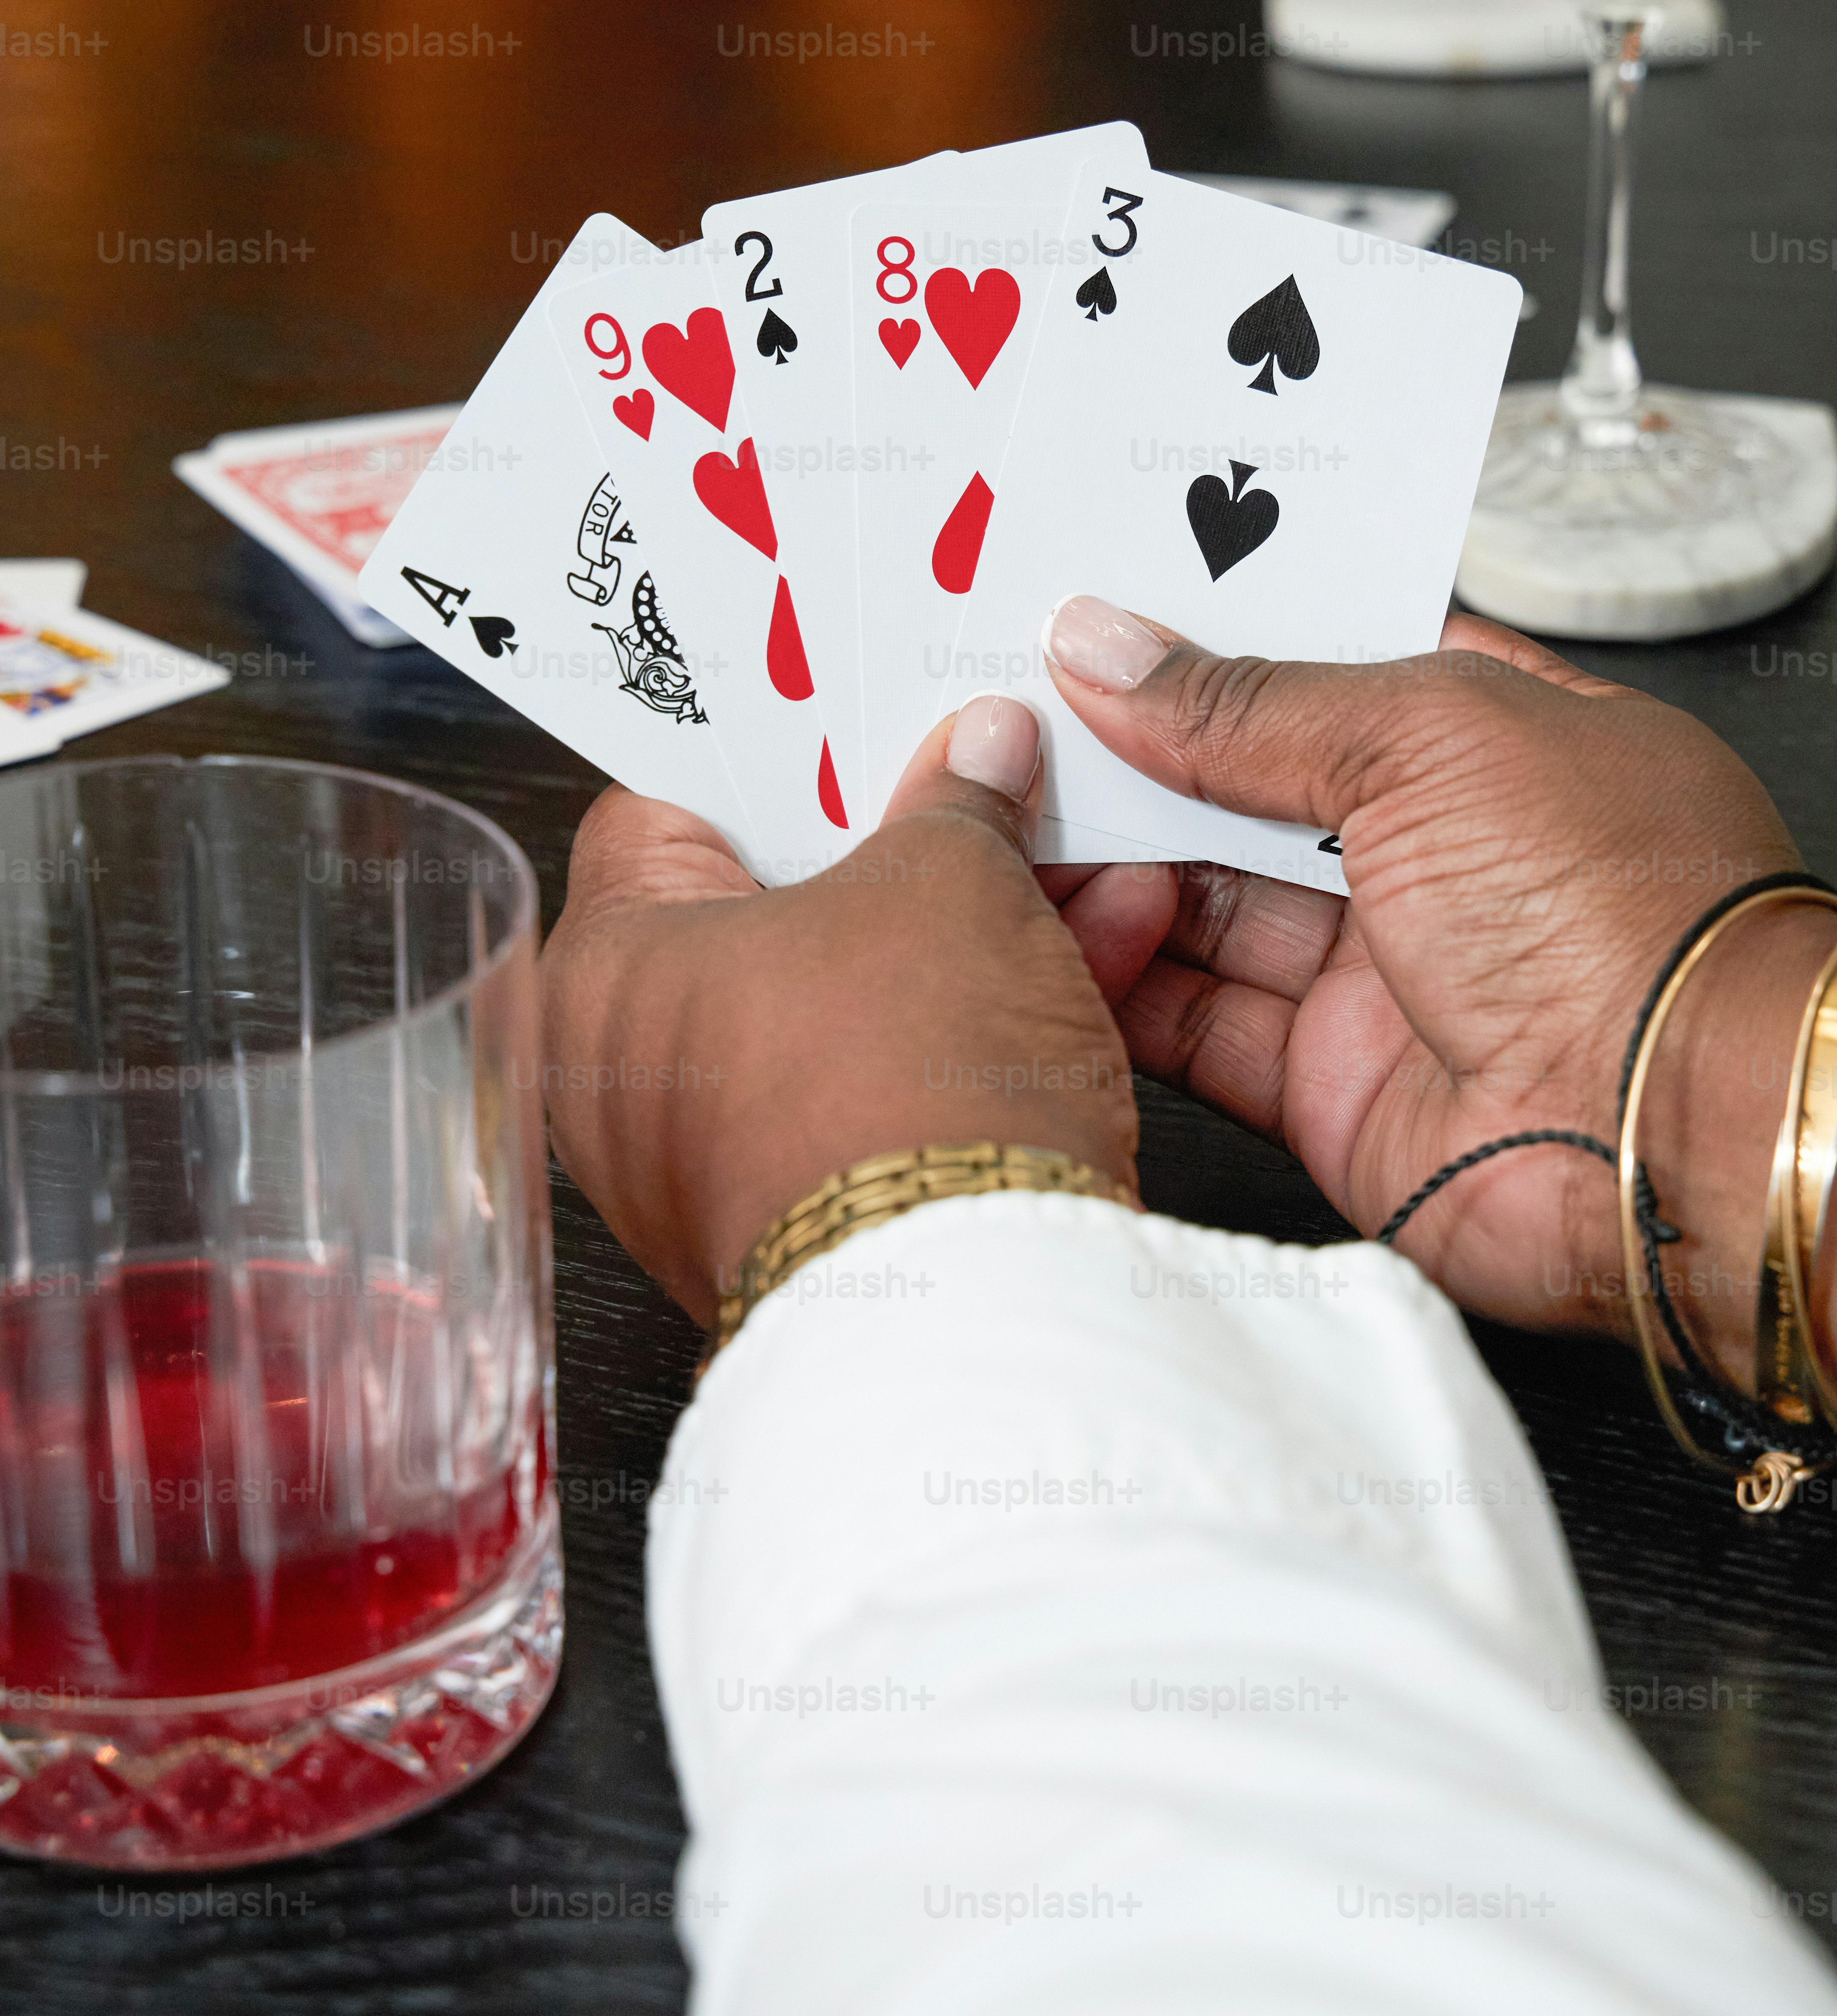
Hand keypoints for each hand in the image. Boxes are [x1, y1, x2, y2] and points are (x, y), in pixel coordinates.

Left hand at [540, 696, 1176, 1325]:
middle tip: (981, 767)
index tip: (854, 700)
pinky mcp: (826, 1218)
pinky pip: (900, 1078)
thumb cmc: (901, 1093)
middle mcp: (636, 1072)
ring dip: (975, 922)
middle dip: (907, 833)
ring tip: (1077, 854)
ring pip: (860, 991)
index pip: (671, 800)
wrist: (968, 1315)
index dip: (778, 737)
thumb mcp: (949, 882)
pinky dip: (982, 1018)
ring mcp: (729, 1154)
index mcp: (607, 966)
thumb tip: (977, 749)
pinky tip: (1092, 957)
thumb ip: (956, 801)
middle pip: (779, 900)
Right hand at [1043, 596, 1830, 1379]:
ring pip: (1198, 908)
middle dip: (1124, 755)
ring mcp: (1379, 974)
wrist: (1677, 1137)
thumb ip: (1246, 702)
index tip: (1085, 610)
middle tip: (1001, 710)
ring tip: (994, 813)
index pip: (1314, 661)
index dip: (1200, 637)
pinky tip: (1041, 931)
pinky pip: (1193, 1025)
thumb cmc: (1622, 912)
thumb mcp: (1425, 736)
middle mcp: (1431, 851)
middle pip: (1237, 789)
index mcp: (1480, 736)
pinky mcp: (1330, 1087)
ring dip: (1102, 867)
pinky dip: (1117, 983)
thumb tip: (1109, 647)